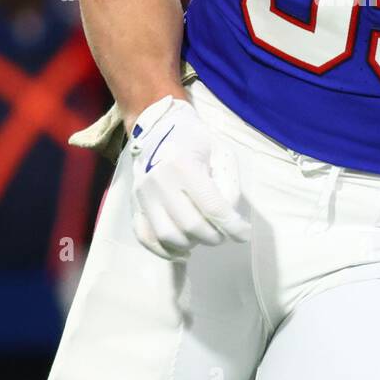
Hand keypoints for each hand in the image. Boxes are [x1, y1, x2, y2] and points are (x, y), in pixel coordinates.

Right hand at [128, 95, 249, 258]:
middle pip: (190, 225)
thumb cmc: (195, 140)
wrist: (158, 127)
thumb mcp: (220, 153)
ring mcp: (143, 194)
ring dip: (192, 244)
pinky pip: (145, 237)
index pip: (211, 206)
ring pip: (168, 236)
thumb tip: (228, 218)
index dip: (232, 226)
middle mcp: (159, 181)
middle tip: (224, 232)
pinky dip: (164, 251)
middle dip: (214, 236)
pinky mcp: (135, 203)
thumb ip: (228, 185)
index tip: (244, 234)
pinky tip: (183, 251)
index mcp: (183, 164)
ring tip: (205, 236)